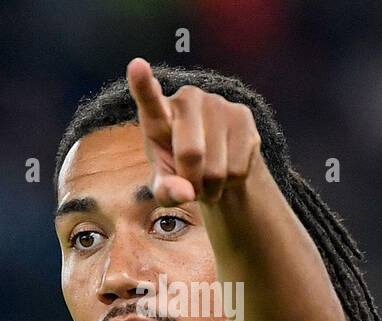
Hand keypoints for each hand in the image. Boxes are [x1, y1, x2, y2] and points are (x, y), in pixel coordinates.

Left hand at [127, 58, 261, 204]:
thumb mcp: (166, 184)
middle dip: (193, 181)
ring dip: (214, 186)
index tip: (137, 65)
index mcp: (158, 113)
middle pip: (190, 153)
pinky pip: (239, 167)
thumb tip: (185, 193)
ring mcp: (218, 103)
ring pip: (217, 167)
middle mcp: (187, 99)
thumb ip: (166, 190)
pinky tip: (229, 173)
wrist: (220, 168)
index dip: (143, 84)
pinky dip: (233, 182)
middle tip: (192, 187)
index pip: (149, 98)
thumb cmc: (181, 171)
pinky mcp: (243, 116)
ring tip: (210, 180)